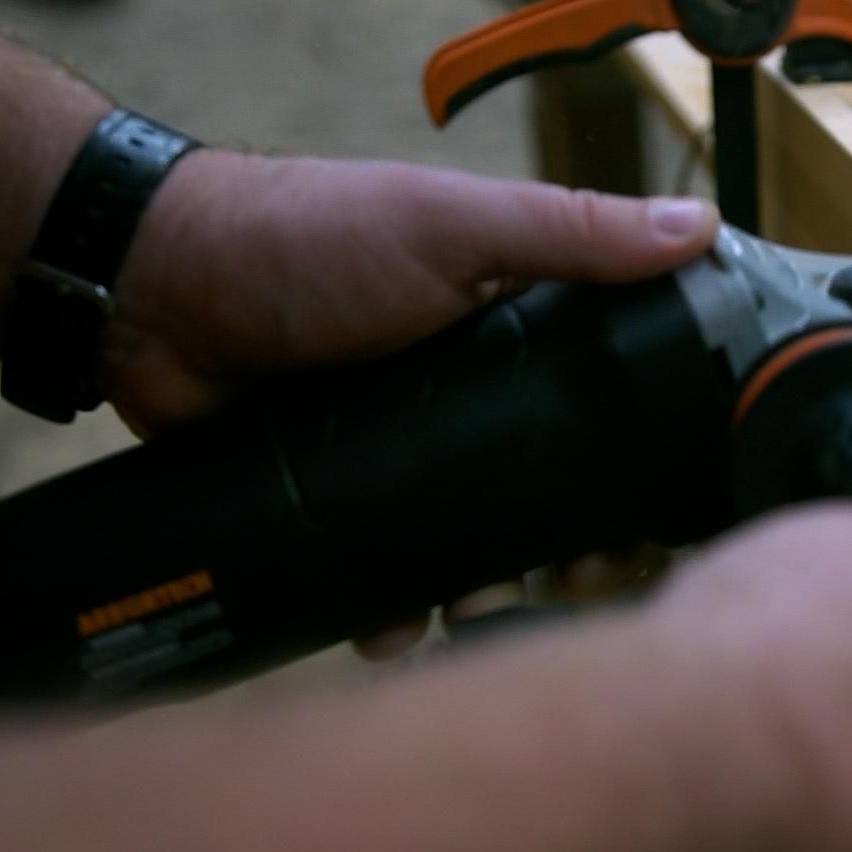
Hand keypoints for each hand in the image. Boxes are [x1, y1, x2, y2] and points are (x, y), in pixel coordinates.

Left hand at [109, 150, 716, 656]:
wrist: (152, 288)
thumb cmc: (307, 234)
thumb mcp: (450, 223)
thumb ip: (567, 232)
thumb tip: (699, 225)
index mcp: (516, 325)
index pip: (609, 395)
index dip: (641, 458)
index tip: (657, 513)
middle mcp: (474, 393)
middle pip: (551, 488)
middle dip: (567, 546)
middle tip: (570, 583)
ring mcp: (409, 451)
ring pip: (474, 541)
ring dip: (483, 590)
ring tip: (469, 614)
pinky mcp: (346, 497)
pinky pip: (388, 568)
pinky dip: (396, 606)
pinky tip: (398, 627)